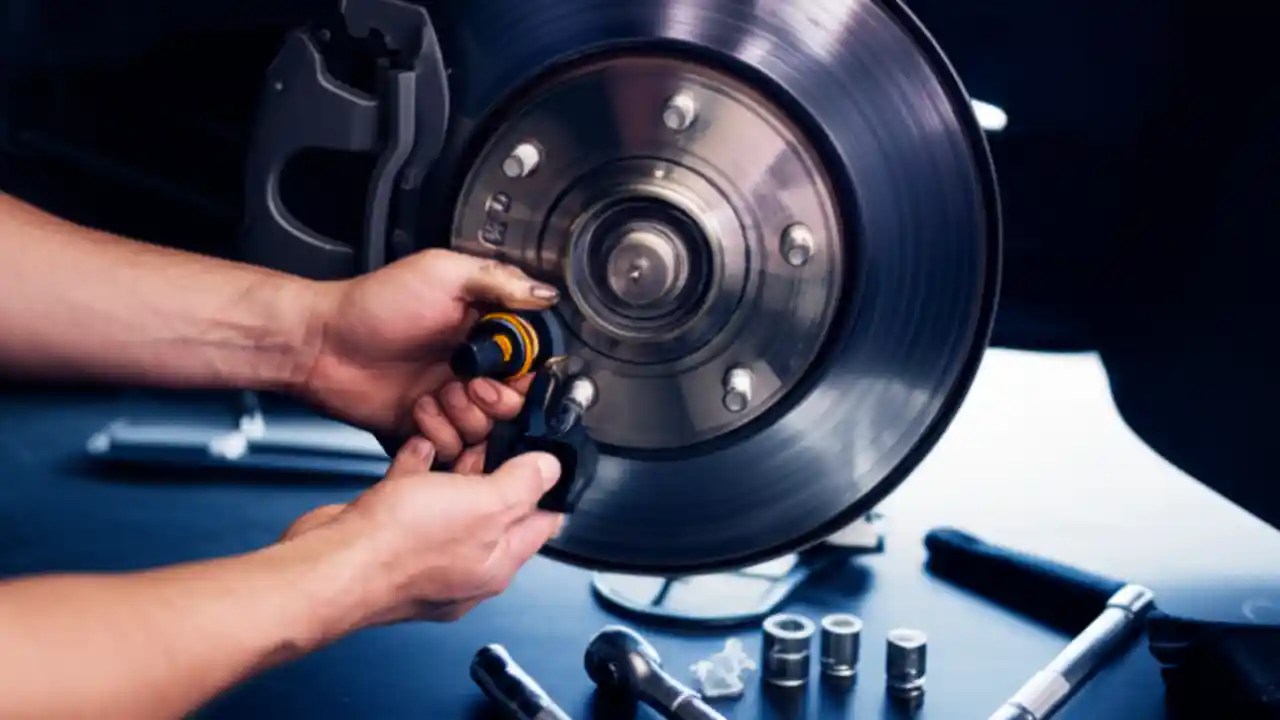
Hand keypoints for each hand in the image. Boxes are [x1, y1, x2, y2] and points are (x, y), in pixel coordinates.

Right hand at [283, 438, 563, 624]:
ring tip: (459, 437)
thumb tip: (551, 470)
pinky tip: (419, 449)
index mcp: (494, 566)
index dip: (547, 489)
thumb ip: (522, 485)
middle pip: (494, 512)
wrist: (330, 563)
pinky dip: (417, 473)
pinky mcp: (388, 540)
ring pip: (450, 505)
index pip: (539, 525)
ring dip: (455, 470)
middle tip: (497, 439)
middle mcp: (461, 568)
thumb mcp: (484, 505)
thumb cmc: (400, 547)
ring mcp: (422, 556)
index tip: (546, 459)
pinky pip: (411, 501)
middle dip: (497, 472)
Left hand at [302, 249, 559, 460]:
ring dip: (462, 417)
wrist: (322, 344)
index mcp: (484, 331)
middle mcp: (472, 368)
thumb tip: (546, 293)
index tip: (500, 372)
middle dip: (494, 402)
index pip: (530, 363)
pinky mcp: (427, 428)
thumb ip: (499, 281)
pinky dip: (438, 436)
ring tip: (434, 397)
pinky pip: (453, 448)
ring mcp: (450, 400)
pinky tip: (418, 412)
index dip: (523, 375)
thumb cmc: (376, 304)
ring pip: (486, 431)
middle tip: (464, 385)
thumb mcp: (443, 274)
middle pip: (515, 404)